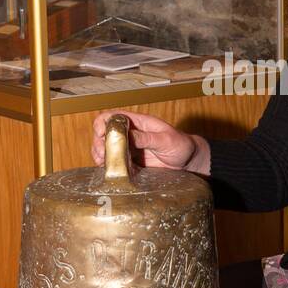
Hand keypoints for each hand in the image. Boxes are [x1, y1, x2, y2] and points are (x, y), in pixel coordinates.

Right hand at [91, 109, 209, 172]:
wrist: (188, 161)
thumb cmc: (180, 145)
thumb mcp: (166, 140)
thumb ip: (147, 138)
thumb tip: (128, 136)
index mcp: (138, 122)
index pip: (113, 116)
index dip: (103, 124)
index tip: (102, 135)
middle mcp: (130, 134)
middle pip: (104, 132)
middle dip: (99, 142)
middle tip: (102, 154)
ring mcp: (128, 148)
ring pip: (105, 148)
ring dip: (100, 154)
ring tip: (103, 163)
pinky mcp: (129, 161)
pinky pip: (113, 162)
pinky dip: (107, 166)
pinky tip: (109, 170)